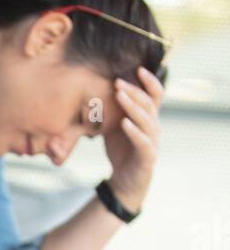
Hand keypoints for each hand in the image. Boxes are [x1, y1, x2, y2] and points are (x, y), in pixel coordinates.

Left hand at [104, 66, 162, 210]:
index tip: (138, 68)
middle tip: (118, 82)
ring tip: (120, 95)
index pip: (156, 95)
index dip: (150, 81)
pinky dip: (134, 131)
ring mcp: (153, 142)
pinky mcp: (147, 157)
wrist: (124, 182)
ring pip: (147, 120)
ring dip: (133, 106)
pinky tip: (124, 123)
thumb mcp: (114, 126)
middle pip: (149, 104)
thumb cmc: (121, 150)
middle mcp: (154, 128)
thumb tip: (93, 90)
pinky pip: (143, 142)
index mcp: (148, 118)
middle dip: (134, 91)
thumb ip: (112, 110)